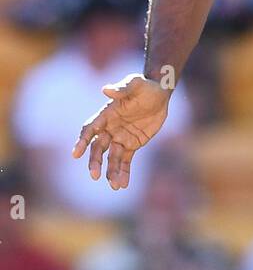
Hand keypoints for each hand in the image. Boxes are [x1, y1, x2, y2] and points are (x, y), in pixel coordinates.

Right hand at [72, 74, 172, 188]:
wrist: (160, 93)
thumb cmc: (144, 86)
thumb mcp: (135, 84)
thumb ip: (122, 88)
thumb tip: (105, 89)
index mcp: (106, 114)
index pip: (90, 129)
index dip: (82, 141)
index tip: (76, 154)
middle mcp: (109, 128)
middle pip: (98, 148)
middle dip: (95, 162)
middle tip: (95, 175)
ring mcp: (120, 138)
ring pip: (112, 158)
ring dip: (111, 172)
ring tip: (114, 186)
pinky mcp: (132, 145)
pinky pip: (126, 161)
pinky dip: (124, 172)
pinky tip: (123, 185)